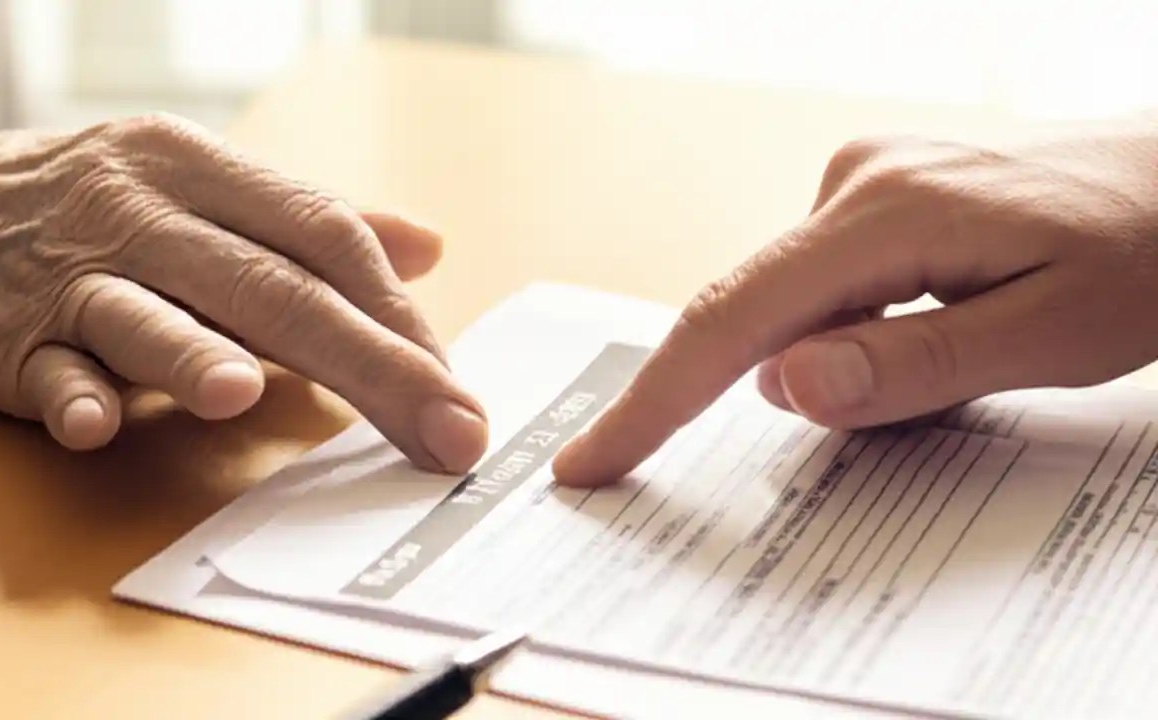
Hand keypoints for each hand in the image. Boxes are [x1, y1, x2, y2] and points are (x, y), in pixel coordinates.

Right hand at [0, 114, 487, 471]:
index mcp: (201, 170)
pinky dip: (70, 395)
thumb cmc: (89, 210)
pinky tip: (94, 424)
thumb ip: (312, 224)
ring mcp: (68, 275)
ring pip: (145, 314)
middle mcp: (139, 210)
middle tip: (446, 429)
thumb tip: (428, 248)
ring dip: (196, 356)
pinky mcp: (5, 339)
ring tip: (248, 394)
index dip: (398, 312)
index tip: (452, 385)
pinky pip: (42, 370)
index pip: (324, 234)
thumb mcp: (199, 191)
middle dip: (371, 362)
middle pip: (270, 286)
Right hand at [554, 121, 1157, 485]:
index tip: (591, 460)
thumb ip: (914, 366)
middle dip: (754, 391)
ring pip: (789, 307)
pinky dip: (846, 334)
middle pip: (748, 313)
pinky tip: (932, 332)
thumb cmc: (1145, 250)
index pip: (732, 320)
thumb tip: (782, 387)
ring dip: (832, 363)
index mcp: (887, 215)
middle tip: (849, 416)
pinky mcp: (871, 196)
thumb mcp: (1052, 336)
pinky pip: (821, 286)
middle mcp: (852, 184)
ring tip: (956, 357)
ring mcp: (858, 183)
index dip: (655, 399)